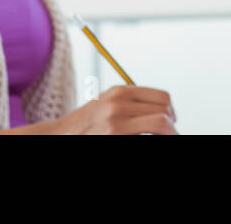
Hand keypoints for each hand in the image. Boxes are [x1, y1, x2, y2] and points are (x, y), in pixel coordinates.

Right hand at [48, 85, 177, 133]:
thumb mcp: (107, 103)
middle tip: (170, 135)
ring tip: (165, 138)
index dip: (171, 112)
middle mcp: (119, 104)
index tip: (171, 122)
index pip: (162, 98)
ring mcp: (116, 123)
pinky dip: (151, 138)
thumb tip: (164, 111)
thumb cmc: (85, 124)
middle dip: (171, 126)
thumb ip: (130, 102)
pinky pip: (146, 136)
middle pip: (164, 112)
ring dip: (168, 134)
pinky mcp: (114, 137)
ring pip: (161, 124)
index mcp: (120, 91)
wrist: (59, 135)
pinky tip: (148, 140)